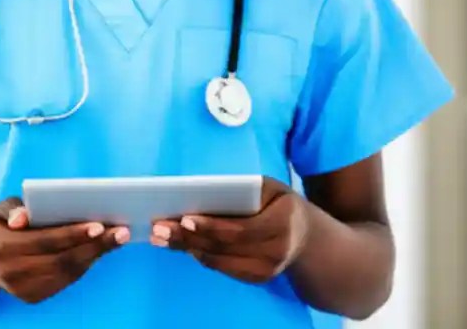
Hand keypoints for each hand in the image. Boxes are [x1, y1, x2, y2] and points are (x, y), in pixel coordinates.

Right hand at [0, 197, 128, 304]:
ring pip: (66, 273)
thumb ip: (14, 209)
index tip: (99, 225)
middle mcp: (11, 273)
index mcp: (0, 248)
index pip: (44, 241)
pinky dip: (84, 265)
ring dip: (94, 256)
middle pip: (61, 260)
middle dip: (94, 246)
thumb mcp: (0, 210)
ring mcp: (22, 290)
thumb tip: (23, 218)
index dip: (72, 235)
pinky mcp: (32, 297)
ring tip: (116, 239)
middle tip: (120, 232)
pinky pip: (64, 281)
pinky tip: (98, 250)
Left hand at [152, 176, 309, 283]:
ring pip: (218, 261)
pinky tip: (180, 244)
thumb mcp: (269, 188)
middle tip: (158, 228)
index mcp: (281, 225)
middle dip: (187, 238)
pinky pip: (222, 267)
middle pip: (222, 247)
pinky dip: (199, 254)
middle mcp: (275, 252)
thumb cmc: (281, 204)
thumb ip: (243, 189)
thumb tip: (202, 192)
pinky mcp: (256, 278)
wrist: (307, 238)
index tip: (184, 219)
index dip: (210, 226)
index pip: (239, 229)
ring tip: (160, 237)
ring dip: (186, 248)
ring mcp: (266, 270)